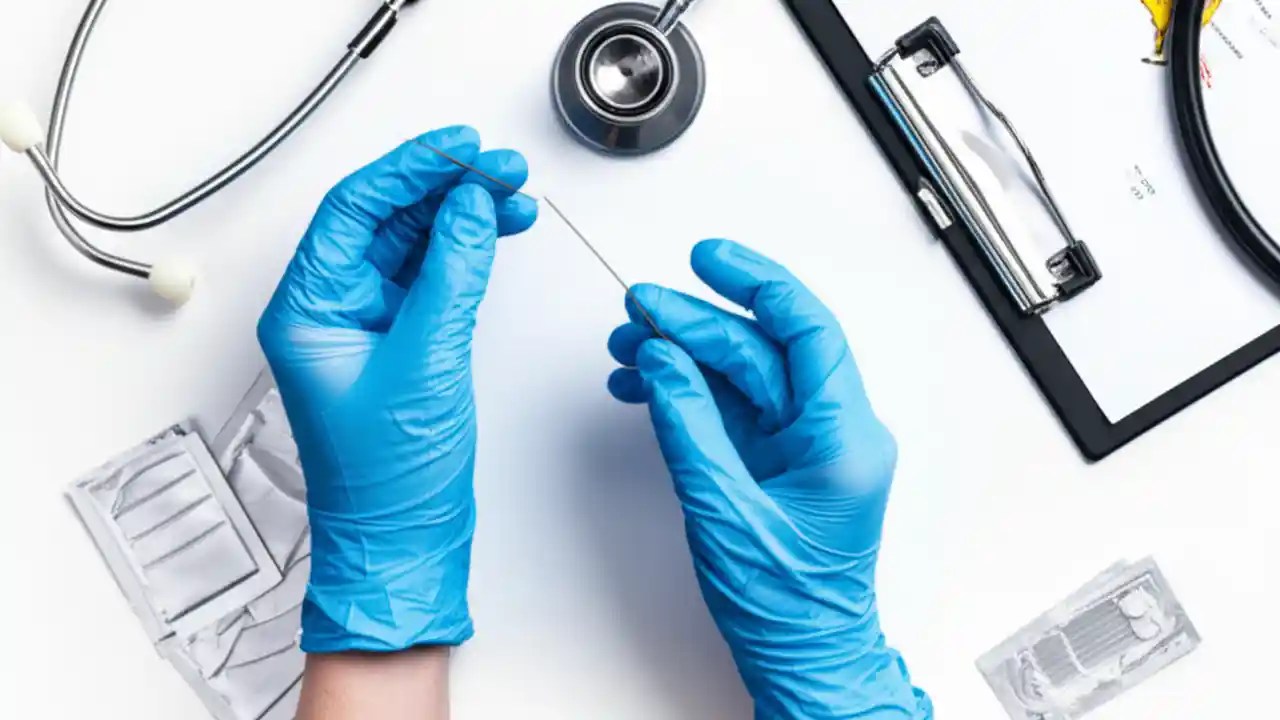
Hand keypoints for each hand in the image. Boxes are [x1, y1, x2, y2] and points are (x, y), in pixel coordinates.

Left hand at [258, 126, 536, 652]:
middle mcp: (333, 309)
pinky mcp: (406, 340)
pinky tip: (500, 231)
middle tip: (499, 168)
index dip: (408, 170)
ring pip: (415, 243)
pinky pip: (435, 276)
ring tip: (513, 193)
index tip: (458, 150)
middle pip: (386, 219)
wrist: (404, 542)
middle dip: (445, 186)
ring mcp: (371, 324)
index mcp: (309, 309)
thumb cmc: (388, 478)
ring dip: (464, 214)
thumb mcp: (424, 366)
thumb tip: (469, 210)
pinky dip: (470, 252)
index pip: (354, 211)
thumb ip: (450, 278)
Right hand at [607, 240, 931, 718]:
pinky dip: (688, 394)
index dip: (757, 284)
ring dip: (684, 357)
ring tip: (627, 349)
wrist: (801, 660)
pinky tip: (646, 387)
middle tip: (637, 310)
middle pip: (762, 351)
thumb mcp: (725, 511)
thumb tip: (662, 360)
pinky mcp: (778, 463)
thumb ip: (690, 427)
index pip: (807, 331)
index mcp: (844, 440)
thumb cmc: (786, 607)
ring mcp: (804, 448)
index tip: (708, 259)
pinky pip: (733, 409)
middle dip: (696, 324)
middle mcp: (832, 434)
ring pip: (743, 376)